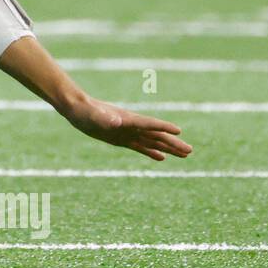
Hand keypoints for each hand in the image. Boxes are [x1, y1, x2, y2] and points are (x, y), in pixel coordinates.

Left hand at [61, 96, 193, 161]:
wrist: (77, 109)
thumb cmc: (85, 111)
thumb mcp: (94, 116)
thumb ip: (105, 118)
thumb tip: (117, 121)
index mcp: (127, 119)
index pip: (149, 123)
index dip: (163, 127)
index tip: (179, 131)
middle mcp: (132, 126)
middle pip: (157, 135)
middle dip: (173, 143)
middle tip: (190, 150)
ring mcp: (128, 132)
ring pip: (152, 142)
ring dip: (168, 148)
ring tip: (184, 155)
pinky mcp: (121, 139)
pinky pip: (140, 147)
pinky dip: (152, 152)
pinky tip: (162, 157)